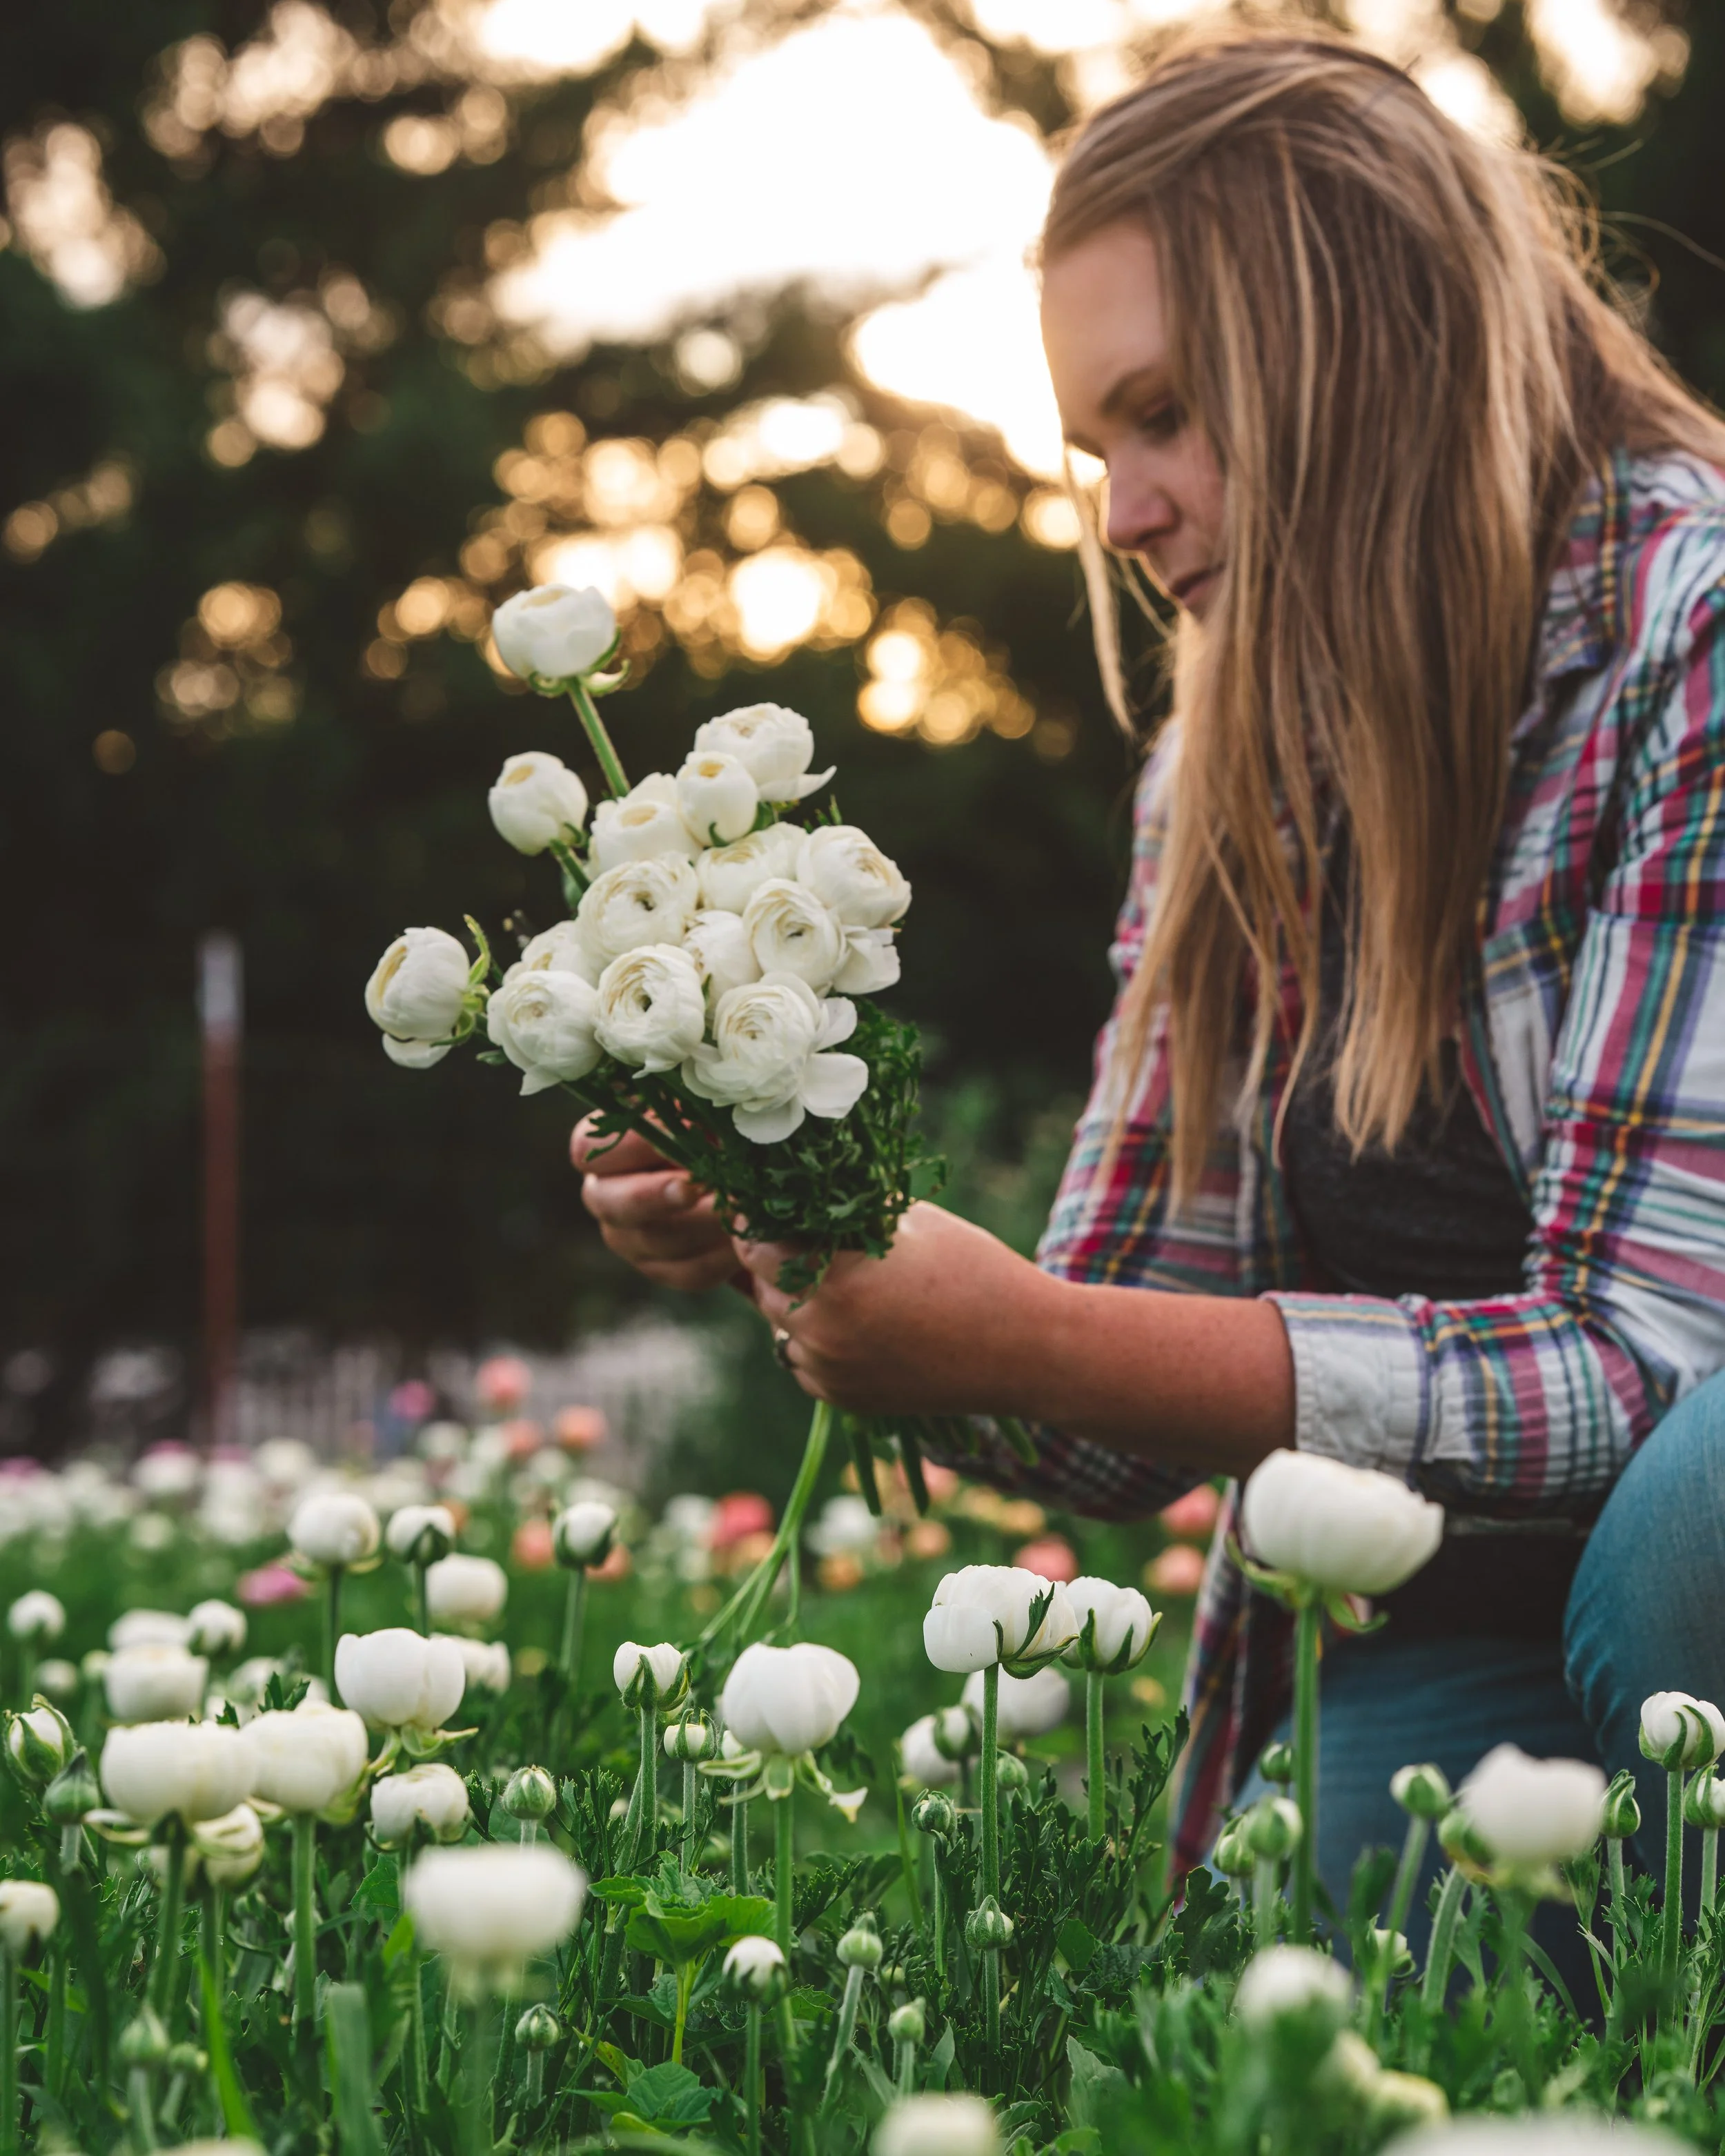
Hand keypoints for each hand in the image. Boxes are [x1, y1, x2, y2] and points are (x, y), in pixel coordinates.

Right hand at [572, 1116, 741, 1293]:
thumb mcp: (694, 1107)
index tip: (678, 1134)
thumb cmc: (705, 1124)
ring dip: (702, 1224)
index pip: (589, 1151)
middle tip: (694, 1186)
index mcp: (599, 1152)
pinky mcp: (665, 1269)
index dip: (632, 1145)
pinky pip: (689, 1272)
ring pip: (656, 1242)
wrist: (736, 1174)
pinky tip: (748, 1234)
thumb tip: (705, 1102)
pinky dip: (722, 1255)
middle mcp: (605, 1197)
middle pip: (615, 1204)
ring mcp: (630, 1240)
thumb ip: (688, 1105)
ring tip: (741, 1204)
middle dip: (656, 1196)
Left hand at [732, 1203, 1056, 1415]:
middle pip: (764, 1289)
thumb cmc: (975, 1270)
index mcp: (832, 1282)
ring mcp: (831, 1375)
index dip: (758, 1224)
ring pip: (783, 1329)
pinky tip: (858, 1318)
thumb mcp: (908, 1222)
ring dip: (795, 1303)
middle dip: (777, 1263)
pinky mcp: (847, 1401)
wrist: (1028, 1350)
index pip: (755, 1248)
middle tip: (802, 1236)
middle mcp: (820, 1335)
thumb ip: (848, 1212)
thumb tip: (801, 1195)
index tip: (765, 1207)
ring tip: (837, 1277)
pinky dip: (818, 1341)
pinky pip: (807, 1364)